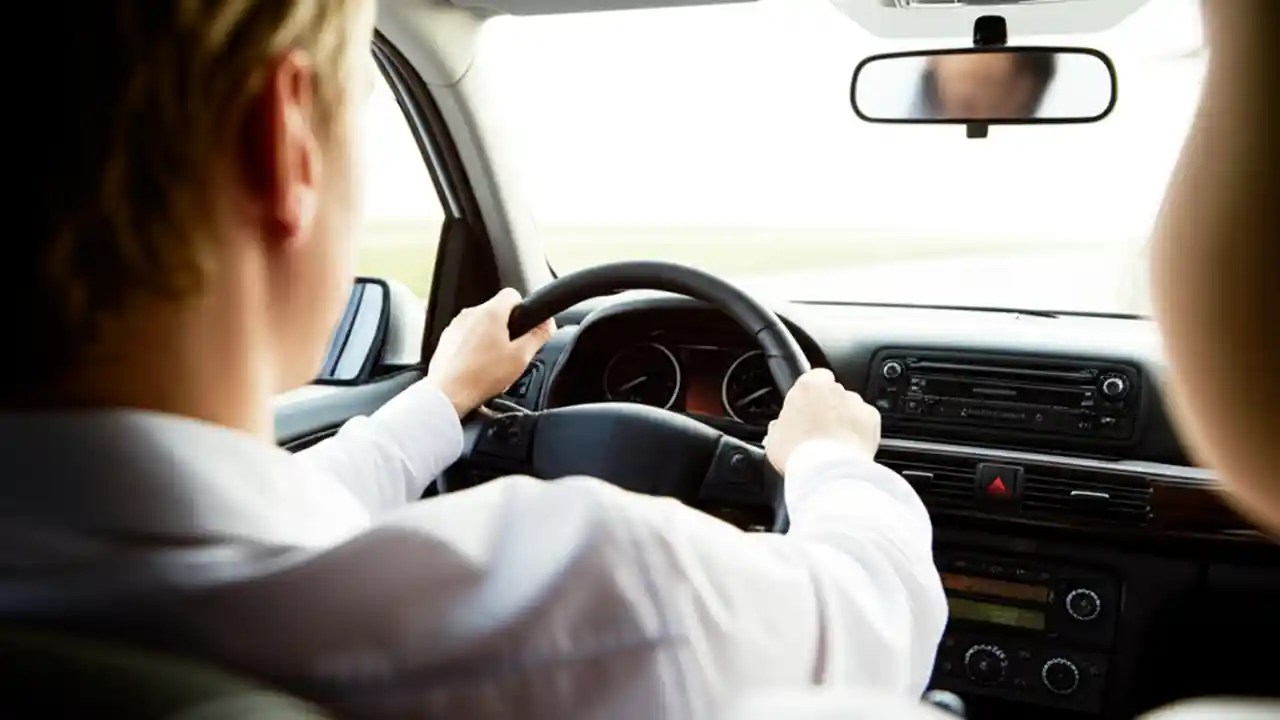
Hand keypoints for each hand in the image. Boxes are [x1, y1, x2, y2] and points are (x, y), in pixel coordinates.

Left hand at [426, 288, 554, 416]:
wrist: (448, 393)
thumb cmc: (482, 376)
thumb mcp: (521, 357)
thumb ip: (538, 336)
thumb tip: (548, 323)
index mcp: (491, 312)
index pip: (512, 294)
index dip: (522, 309)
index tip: (523, 327)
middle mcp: (471, 313)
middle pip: (496, 310)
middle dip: (506, 327)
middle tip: (511, 351)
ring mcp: (455, 325)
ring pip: (480, 324)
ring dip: (488, 337)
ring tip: (492, 362)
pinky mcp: (446, 339)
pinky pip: (465, 336)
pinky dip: (472, 347)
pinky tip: (476, 366)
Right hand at [763, 368, 880, 471]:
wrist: (827, 472)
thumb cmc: (799, 454)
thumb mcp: (775, 438)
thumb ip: (781, 425)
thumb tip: (781, 428)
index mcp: (809, 385)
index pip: (813, 377)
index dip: (810, 396)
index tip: (806, 410)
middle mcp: (835, 389)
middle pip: (833, 393)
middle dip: (829, 409)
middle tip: (820, 432)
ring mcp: (856, 403)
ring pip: (851, 407)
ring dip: (846, 421)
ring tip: (835, 445)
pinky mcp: (872, 419)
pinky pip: (866, 422)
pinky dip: (861, 432)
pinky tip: (849, 448)